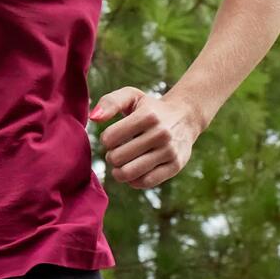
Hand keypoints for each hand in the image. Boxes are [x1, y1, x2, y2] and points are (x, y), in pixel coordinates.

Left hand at [89, 87, 204, 189]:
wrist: (185, 117)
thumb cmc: (150, 108)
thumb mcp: (132, 96)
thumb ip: (110, 102)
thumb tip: (93, 118)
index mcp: (148, 115)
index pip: (109, 138)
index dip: (106, 140)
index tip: (114, 137)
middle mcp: (161, 133)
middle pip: (116, 158)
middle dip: (112, 156)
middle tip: (118, 151)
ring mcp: (170, 151)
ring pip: (128, 173)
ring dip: (119, 171)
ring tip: (123, 164)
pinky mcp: (175, 166)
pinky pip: (145, 182)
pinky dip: (134, 180)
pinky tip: (135, 171)